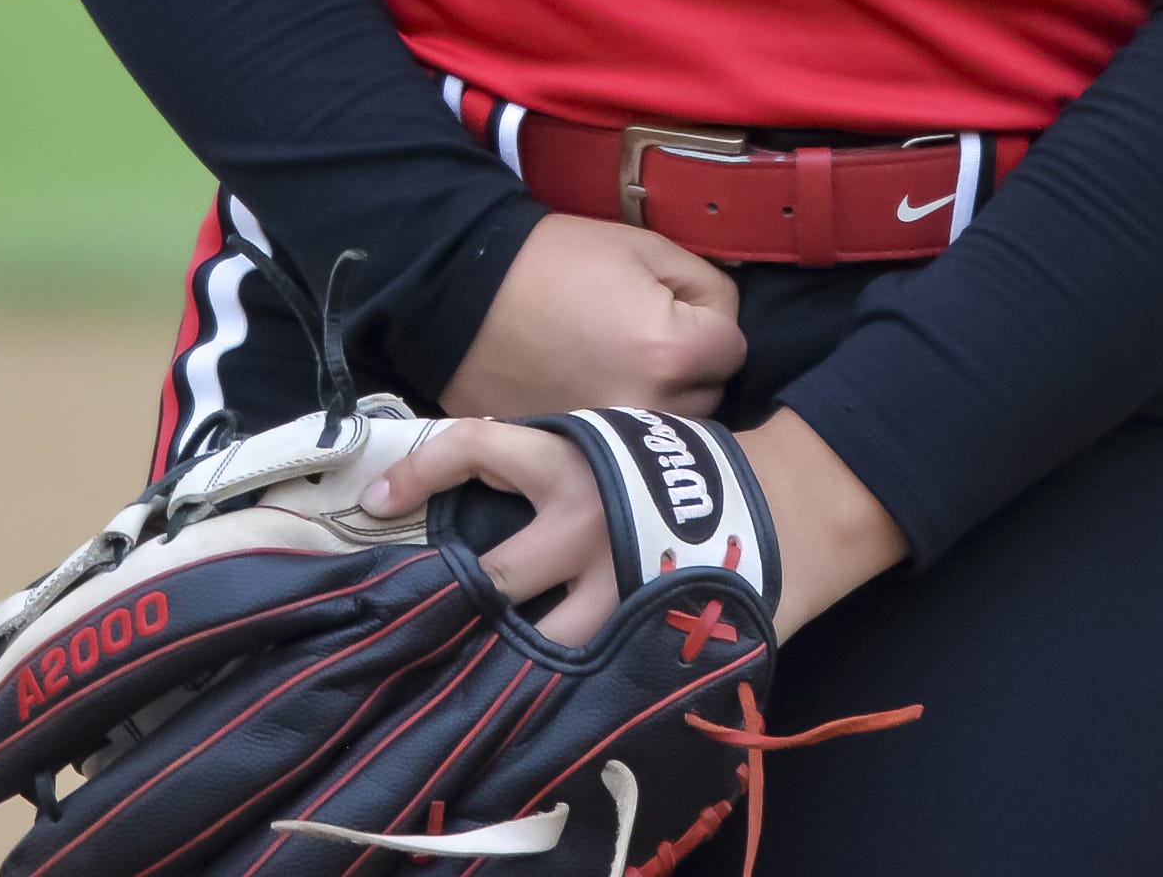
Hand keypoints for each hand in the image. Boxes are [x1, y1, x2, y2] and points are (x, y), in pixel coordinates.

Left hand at [364, 406, 906, 648]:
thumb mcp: (616, 440)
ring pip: (527, 642)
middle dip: (457, 603)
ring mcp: (607, 592)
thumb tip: (476, 481)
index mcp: (569, 459)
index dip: (417, 474)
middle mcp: (577, 525)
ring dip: (501, 661)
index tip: (378, 503)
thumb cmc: (691, 469)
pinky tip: (529, 723)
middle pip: (488, 574)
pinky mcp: (637, 642)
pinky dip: (549, 702)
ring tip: (475, 683)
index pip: (472, 449)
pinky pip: (574, 685)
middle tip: (428, 624)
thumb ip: (553, 460)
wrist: (784, 504)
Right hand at [440, 211, 746, 419]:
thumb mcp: (644, 248)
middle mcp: (648, 408)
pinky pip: (623, 446)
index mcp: (671, 352)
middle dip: (689, 365)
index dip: (707, 318)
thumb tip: (725, 322)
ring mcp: (609, 440)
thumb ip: (705, 285)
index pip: (733, 347)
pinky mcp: (575, 454)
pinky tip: (596, 389)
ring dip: (660, 400)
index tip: (669, 304)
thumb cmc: (556, 260)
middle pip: (708, 394)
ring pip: (670, 428)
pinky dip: (618, 424)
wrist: (464, 291)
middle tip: (641, 333)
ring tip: (619, 363)